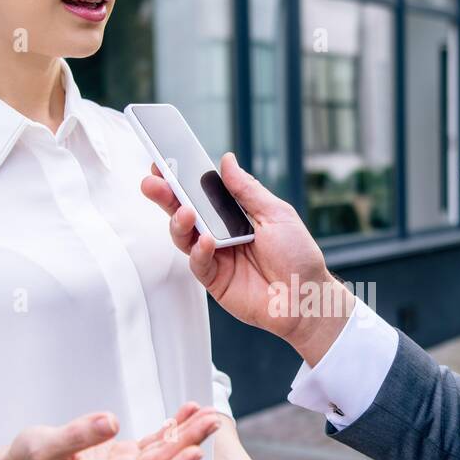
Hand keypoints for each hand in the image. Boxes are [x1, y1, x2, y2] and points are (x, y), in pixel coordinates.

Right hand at [4, 402, 222, 459]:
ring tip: (209, 414)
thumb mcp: (44, 446)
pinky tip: (188, 412)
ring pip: (162, 455)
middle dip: (189, 446)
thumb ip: (77, 435)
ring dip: (186, 435)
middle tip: (213, 422)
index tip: (195, 454)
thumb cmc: (31, 459)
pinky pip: (154, 445)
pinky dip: (172, 429)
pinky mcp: (124, 458)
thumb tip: (110, 422)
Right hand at [140, 153, 354, 363]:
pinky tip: (207, 242)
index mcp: (236, 214)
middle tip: (153, 183)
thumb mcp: (277, 214)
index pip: (203, 192)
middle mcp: (222, 233)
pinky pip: (198, 263)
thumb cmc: (298, 257)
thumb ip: (247, 190)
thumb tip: (227, 160)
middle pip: (186, 211)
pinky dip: (199, 251)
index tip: (164, 163)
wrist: (307, 298)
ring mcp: (216, 257)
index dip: (183, 178)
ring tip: (185, 212)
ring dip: (179, 222)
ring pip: (185, 236)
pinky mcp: (215, 280)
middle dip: (166, 196)